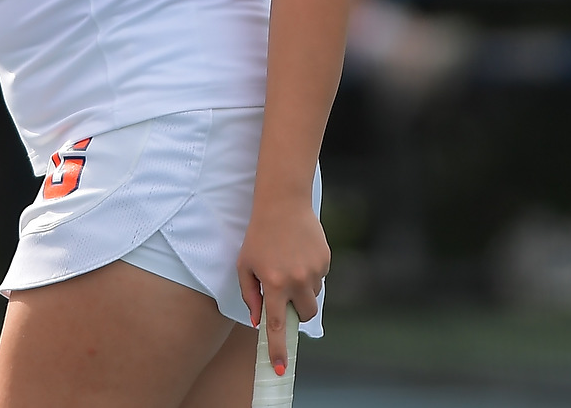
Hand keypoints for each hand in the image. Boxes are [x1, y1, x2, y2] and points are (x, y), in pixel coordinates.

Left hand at [238, 198, 328, 373]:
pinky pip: (320, 277)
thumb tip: (257, 320)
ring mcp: (314, 270)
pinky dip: (310, 273)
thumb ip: (250, 295)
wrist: (283, 204)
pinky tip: (299, 254)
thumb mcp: (245, 264)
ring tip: (289, 264)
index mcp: (274, 283)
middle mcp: (296, 280)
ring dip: (303, 290)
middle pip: (305, 314)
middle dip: (297, 311)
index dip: (278, 349)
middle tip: (285, 294)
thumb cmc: (259, 235)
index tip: (279, 368)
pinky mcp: (325, 260)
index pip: (277, 325)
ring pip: (313, 296)